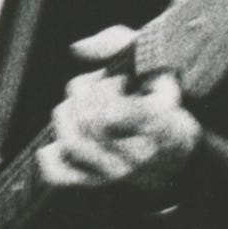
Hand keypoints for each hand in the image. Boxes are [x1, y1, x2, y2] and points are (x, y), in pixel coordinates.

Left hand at [39, 26, 200, 191]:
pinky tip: (59, 138)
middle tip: (98, 87)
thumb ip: (118, 45)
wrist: (176, 156)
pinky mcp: (93, 183)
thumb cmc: (162, 103)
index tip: (120, 80)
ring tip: (82, 105)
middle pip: (88, 121)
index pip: (114, 113)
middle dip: (85, 93)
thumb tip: (76, 49)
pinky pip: (59, 174)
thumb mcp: (155, 64)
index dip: (106, 88)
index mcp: (160, 124)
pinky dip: (51, 154)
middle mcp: (137, 155)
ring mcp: (114, 173)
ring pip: (72, 143)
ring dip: (68, 115)